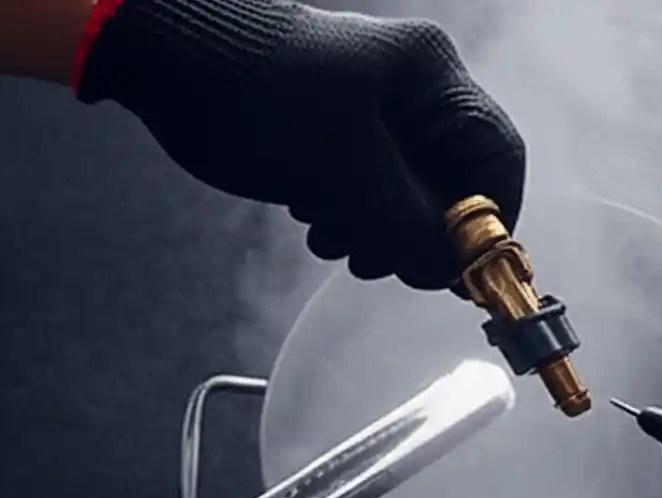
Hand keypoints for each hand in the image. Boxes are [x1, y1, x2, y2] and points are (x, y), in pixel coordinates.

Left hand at [76, 0, 524, 289]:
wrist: (163, 56)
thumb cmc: (252, 96)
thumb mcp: (339, 172)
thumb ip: (408, 227)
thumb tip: (457, 276)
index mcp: (428, 75)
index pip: (497, 155)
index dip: (489, 220)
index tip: (461, 270)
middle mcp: (413, 88)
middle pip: (453, 180)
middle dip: (419, 230)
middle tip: (378, 260)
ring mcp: (376, 108)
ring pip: (410, 191)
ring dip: (379, 229)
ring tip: (334, 238)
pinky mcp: (342, 129)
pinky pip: (372, 186)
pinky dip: (353, 215)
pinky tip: (317, 223)